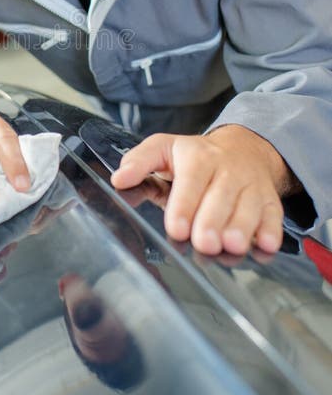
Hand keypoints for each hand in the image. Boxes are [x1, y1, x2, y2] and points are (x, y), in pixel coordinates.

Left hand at [111, 125, 296, 255]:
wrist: (244, 148)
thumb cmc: (196, 156)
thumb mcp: (164, 148)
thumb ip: (140, 161)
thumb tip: (119, 178)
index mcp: (198, 156)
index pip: (192, 179)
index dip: (185, 204)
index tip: (176, 228)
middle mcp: (227, 169)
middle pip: (221, 195)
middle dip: (212, 221)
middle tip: (204, 243)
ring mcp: (250, 184)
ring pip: (249, 206)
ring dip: (242, 227)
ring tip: (232, 246)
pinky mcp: (269, 199)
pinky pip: (273, 214)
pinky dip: (271, 231)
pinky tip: (265, 245)